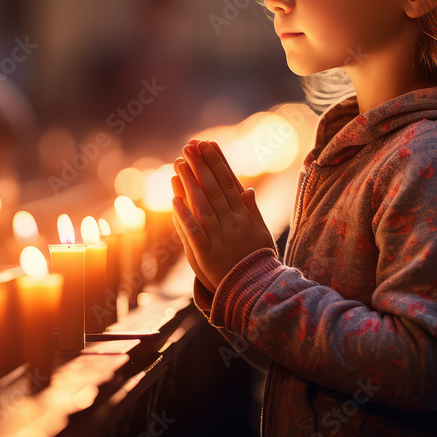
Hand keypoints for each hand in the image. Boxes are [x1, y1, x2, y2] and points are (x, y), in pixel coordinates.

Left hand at [171, 140, 275, 291]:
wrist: (255, 291)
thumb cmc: (257, 260)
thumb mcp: (261, 234)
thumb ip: (252, 211)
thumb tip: (247, 189)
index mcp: (244, 216)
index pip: (228, 183)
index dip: (217, 163)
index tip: (208, 144)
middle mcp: (232, 224)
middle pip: (214, 190)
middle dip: (201, 166)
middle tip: (189, 146)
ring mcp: (219, 239)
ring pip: (203, 207)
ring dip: (190, 184)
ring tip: (179, 163)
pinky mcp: (206, 256)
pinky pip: (194, 233)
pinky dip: (185, 217)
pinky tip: (175, 200)